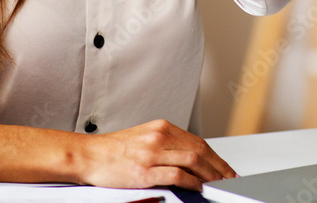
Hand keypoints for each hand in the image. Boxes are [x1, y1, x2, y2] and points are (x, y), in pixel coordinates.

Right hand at [80, 119, 237, 190]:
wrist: (88, 155)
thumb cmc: (113, 150)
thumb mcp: (143, 138)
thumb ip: (165, 145)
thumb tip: (189, 159)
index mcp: (161, 128)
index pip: (197, 140)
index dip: (215, 156)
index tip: (224, 167)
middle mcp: (159, 137)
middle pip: (200, 149)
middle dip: (218, 166)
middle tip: (228, 178)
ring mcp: (152, 153)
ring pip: (192, 160)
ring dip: (210, 174)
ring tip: (217, 184)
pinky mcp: (145, 171)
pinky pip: (176, 175)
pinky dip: (191, 182)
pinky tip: (198, 187)